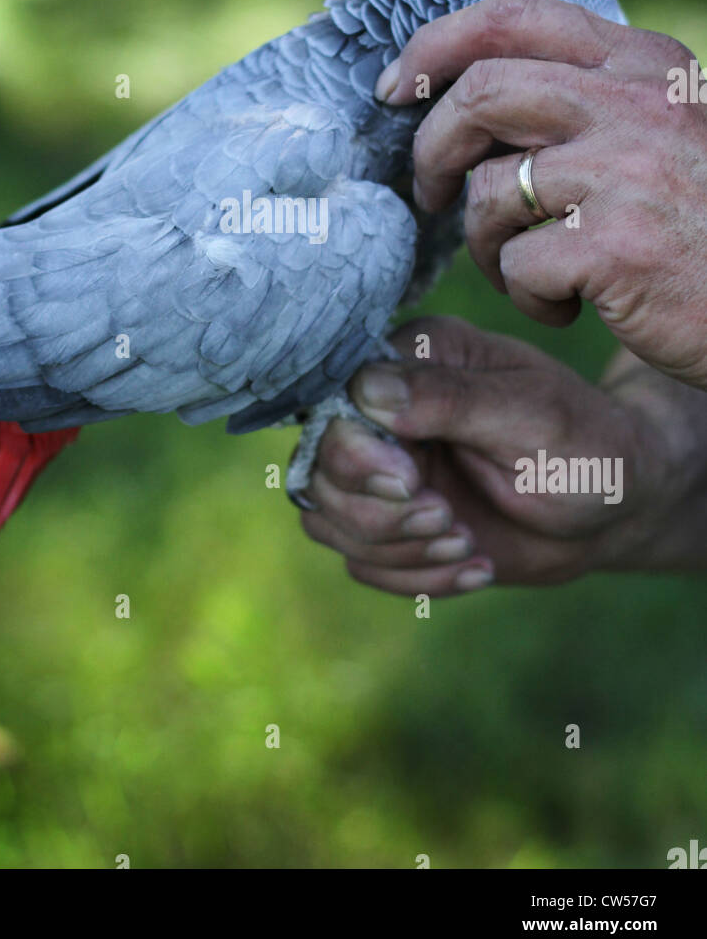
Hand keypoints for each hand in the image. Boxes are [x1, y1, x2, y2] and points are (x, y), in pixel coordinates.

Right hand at [295, 318, 706, 596]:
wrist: (616, 508)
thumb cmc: (586, 445)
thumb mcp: (530, 414)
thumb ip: (450, 397)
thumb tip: (367, 389)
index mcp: (414, 359)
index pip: (335, 404)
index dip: (358, 452)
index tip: (414, 480)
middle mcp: (385, 411)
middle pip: (321, 469)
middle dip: (380, 511)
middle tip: (446, 518)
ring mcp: (383, 469)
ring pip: (329, 520)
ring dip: (397, 550)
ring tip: (466, 544)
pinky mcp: (394, 522)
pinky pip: (362, 562)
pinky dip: (416, 579)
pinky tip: (475, 566)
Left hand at [375, 0, 706, 388]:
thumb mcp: (669, 131)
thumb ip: (592, 102)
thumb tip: (471, 97)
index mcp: (646, 65)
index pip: (512, 18)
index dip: (436, 46)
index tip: (395, 87)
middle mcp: (635, 104)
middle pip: (482, 95)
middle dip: (432, 149)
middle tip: (427, 196)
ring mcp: (626, 172)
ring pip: (491, 192)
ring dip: (486, 244)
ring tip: (524, 273)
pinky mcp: (616, 247)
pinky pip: (519, 264)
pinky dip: (526, 295)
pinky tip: (566, 310)